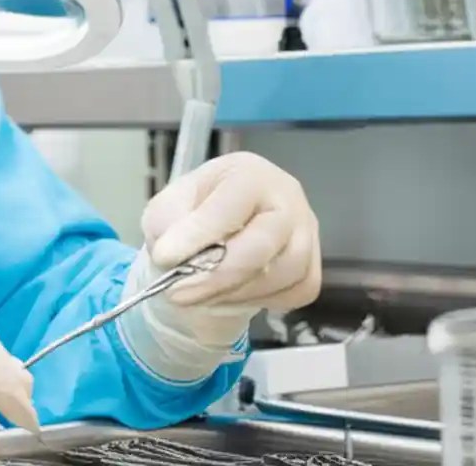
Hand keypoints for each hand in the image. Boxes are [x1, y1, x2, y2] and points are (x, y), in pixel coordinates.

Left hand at [143, 152, 320, 311]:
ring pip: (285, 272)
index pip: (231, 203)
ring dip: (235, 292)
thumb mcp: (167, 207)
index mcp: (249, 174)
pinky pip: (297, 291)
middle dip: (217, 275)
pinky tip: (229, 296)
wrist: (216, 234)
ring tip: (198, 295)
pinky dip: (261, 301)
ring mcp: (307, 232)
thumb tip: (172, 255)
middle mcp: (287, 198)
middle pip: (264, 242)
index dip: (198, 233)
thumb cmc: (193, 212)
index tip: (163, 257)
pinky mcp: (312, 265)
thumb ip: (168, 223)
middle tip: (177, 292)